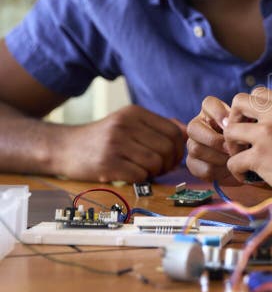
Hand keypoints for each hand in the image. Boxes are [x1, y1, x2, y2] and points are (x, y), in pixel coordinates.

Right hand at [54, 105, 185, 182]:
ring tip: (143, 170)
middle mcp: (125, 125)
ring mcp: (115, 144)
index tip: (171, 157)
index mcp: (134, 113)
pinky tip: (130, 174)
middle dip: (169, 163)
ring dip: (154, 172)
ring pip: (155, 162)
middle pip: (167, 148)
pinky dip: (140, 179)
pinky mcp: (106, 163)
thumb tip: (186, 132)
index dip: (178, 148)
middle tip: (159, 168)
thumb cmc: (104, 138)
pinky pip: (139, 175)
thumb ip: (157, 125)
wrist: (64, 147)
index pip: (174, 131)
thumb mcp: (128, 123)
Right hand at [185, 96, 240, 185]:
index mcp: (211, 113)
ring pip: (196, 148)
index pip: (208, 104)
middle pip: (193, 128)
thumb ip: (242, 121)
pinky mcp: (194, 164)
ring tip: (234, 159)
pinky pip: (201, 167)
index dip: (218, 112)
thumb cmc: (249, 140)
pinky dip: (218, 171)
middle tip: (231, 147)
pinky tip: (230, 170)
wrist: (247, 164)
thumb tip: (230, 125)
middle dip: (214, 139)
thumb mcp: (249, 128)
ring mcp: (193, 145)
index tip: (230, 124)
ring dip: (218, 156)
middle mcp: (198, 126)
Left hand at [222, 88, 271, 210]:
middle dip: (234, 120)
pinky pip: (233, 161)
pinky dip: (236, 171)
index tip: (255, 127)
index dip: (251, 110)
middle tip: (242, 140)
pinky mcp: (261, 157)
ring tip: (243, 160)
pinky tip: (247, 178)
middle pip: (239, 102)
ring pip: (230, 131)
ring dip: (232, 147)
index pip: (259, 93)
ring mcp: (268, 134)